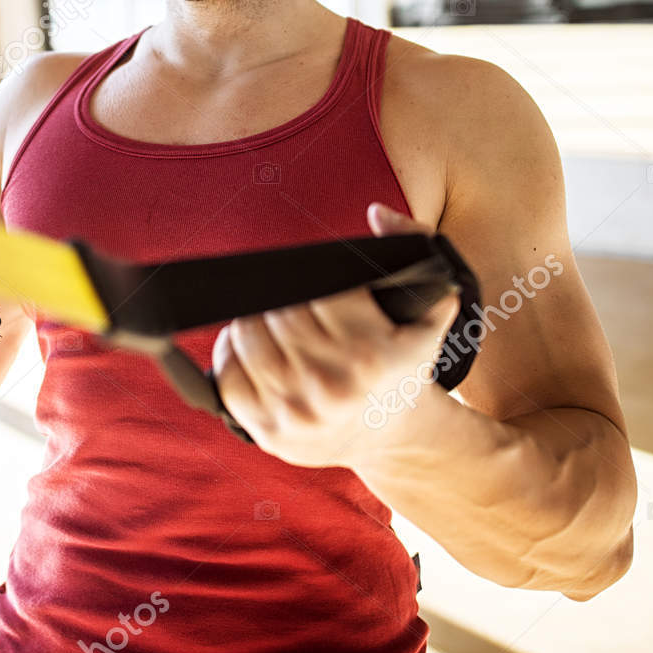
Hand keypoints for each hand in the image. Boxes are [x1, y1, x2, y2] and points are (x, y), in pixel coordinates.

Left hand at [209, 203, 460, 468]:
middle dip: (280, 301)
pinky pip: (226, 377)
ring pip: (245, 336)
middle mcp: (333, 385)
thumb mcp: (426, 315)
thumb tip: (377, 213)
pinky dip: (230, 356)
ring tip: (269, 323)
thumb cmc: (402, 369)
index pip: (316, 290)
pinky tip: (250, 351)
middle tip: (288, 303)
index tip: (317, 290)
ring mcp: (297, 412)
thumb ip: (415, 249)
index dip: (310, 282)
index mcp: (372, 353)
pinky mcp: (269, 432)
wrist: (395, 439)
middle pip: (277, 311)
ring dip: (251, 322)